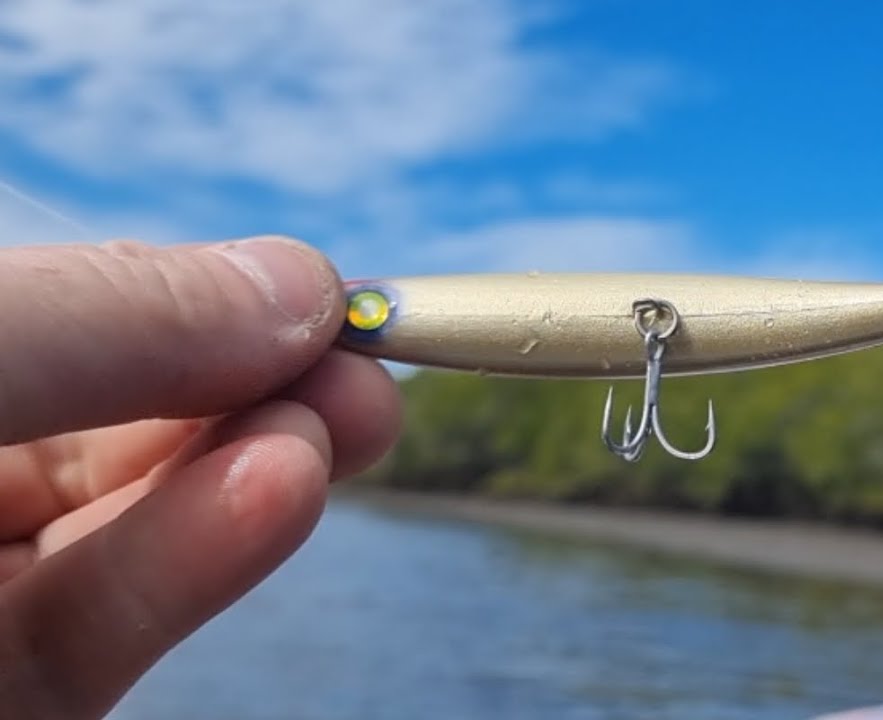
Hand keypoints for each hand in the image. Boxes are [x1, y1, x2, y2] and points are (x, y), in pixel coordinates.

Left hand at [0, 237, 401, 718]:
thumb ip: (110, 320)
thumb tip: (301, 284)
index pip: (82, 314)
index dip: (204, 298)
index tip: (326, 297)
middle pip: (124, 420)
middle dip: (258, 386)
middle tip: (368, 375)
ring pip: (128, 522)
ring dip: (255, 470)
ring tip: (349, 426)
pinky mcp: (4, 701)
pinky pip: (103, 629)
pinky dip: (201, 563)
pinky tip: (285, 496)